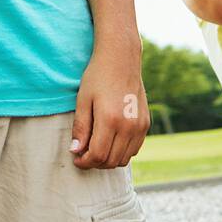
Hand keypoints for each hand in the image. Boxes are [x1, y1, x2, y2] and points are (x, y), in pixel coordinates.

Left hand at [70, 47, 149, 169]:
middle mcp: (128, 125)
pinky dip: (121, 152)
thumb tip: (76, 151)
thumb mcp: (83, 99)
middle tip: (83, 155)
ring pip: (124, 159)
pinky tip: (111, 141)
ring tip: (96, 149)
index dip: (85, 162)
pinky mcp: (145, 123)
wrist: (121, 59)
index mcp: (110, 119)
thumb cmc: (98, 76)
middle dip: (95, 163)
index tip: (76, 158)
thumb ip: (80, 127)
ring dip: (108, 160)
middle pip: (111, 161)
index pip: (98, 155)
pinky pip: (134, 149)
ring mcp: (139, 125)